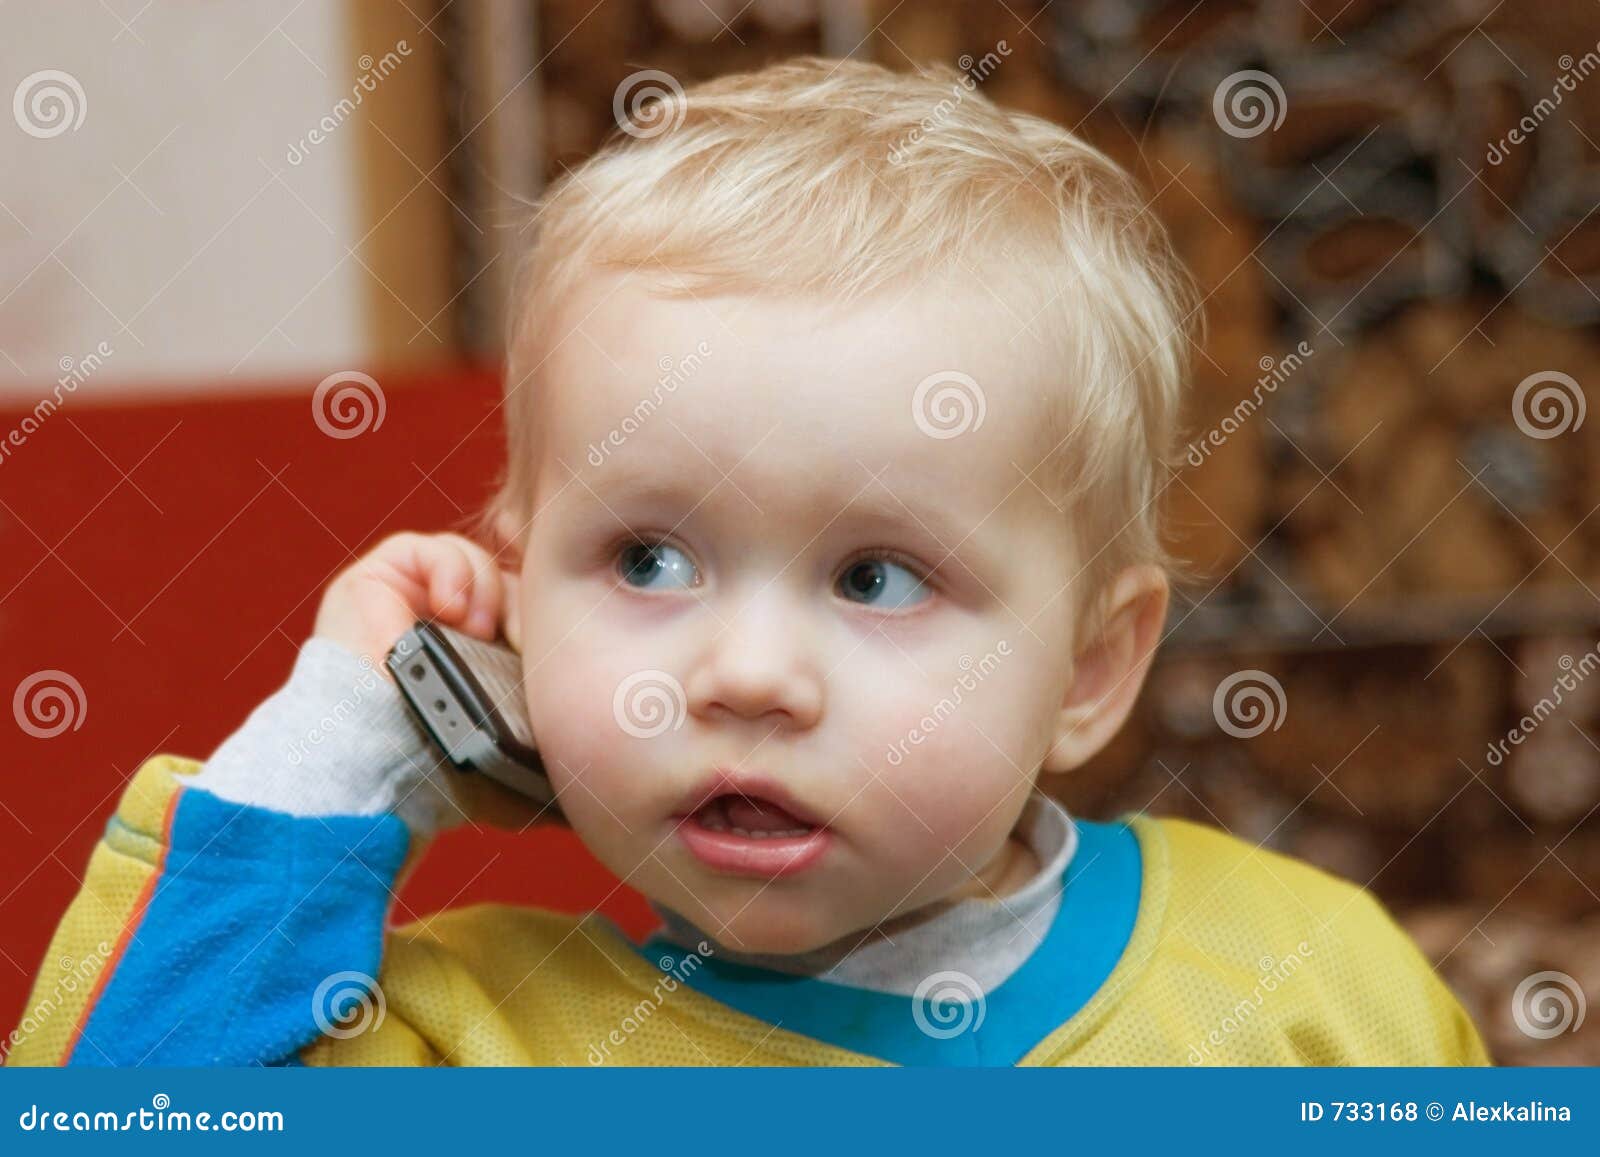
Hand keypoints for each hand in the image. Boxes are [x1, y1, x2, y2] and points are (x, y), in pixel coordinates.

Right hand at [312, 532, 546, 830]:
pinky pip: (429, 549)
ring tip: (483, 627)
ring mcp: (409, 600)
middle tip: (526, 638)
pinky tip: (455, 609)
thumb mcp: (511, 767)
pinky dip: (453, 572)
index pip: (528, 615)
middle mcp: (445, 625)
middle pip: (507, 585)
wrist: (381, 768)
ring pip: (476, 565)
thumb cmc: (436, 776)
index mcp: (479, 659)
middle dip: (524, 607)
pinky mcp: (377, 581)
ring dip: (490, 591)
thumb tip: (610, 796)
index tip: (561, 644)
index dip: (546, 620)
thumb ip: (553, 768)